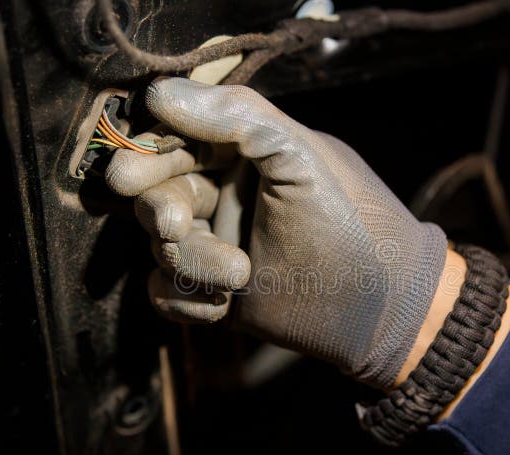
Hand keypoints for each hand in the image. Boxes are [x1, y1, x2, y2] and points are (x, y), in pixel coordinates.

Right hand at [105, 78, 446, 388]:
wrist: (379, 306)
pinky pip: (167, 296)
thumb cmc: (350, 221)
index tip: (129, 174)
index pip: (176, 140)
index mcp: (244, 153)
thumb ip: (237, 115)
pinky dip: (186, 302)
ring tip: (239, 273)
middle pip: (158, 194)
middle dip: (161, 209)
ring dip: (192, 262)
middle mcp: (224, 196)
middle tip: (178, 224)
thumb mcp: (299, 157)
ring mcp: (217, 245)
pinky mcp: (214, 294)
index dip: (148, 154)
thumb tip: (157, 92)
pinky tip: (223, 307)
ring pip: (162, 248)